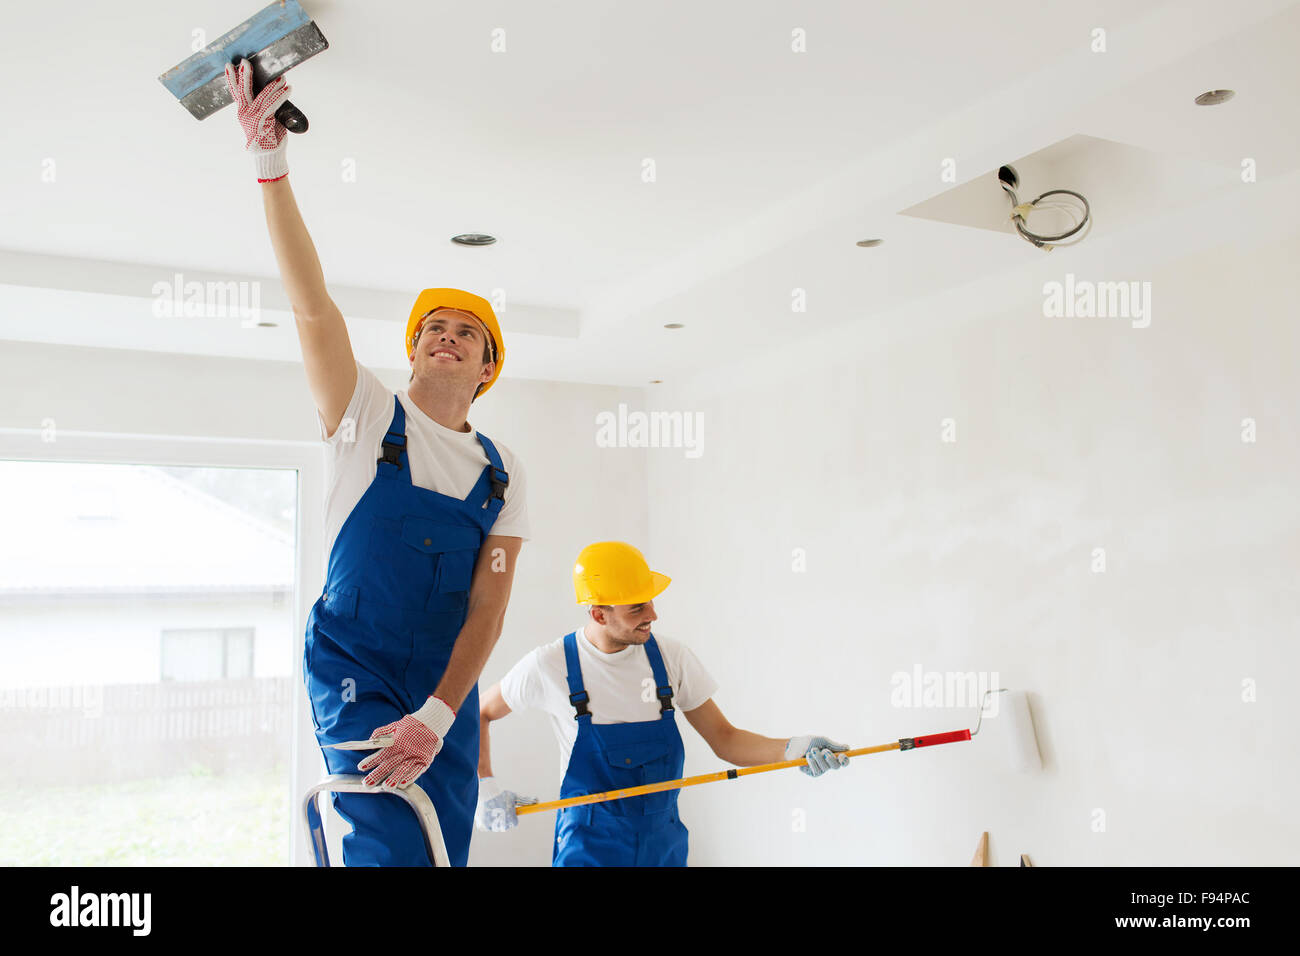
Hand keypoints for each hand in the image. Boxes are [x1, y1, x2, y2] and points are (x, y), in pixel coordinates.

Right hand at [223, 59, 290, 181]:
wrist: (268, 156)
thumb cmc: (268, 138)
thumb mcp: (264, 119)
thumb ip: (264, 107)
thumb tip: (273, 92)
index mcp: (243, 112)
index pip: (236, 92)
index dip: (232, 78)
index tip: (230, 65)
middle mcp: (244, 113)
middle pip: (243, 91)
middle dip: (245, 75)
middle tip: (246, 62)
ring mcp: (252, 118)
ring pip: (261, 96)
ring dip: (273, 85)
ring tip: (281, 76)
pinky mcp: (262, 121)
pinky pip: (272, 105)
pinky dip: (280, 95)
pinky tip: (288, 88)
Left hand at [356, 696, 455, 789]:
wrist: (432, 721)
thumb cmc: (411, 725)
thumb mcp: (395, 726)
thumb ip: (382, 732)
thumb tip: (370, 739)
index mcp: (395, 743)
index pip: (380, 754)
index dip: (370, 761)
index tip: (361, 767)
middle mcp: (404, 750)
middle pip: (389, 764)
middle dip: (377, 774)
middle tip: (367, 783)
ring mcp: (415, 756)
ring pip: (402, 769)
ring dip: (394, 778)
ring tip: (386, 787)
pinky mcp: (425, 760)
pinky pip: (417, 770)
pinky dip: (410, 777)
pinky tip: (403, 784)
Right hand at [475, 777, 538, 831]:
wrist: (485, 793)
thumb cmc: (501, 795)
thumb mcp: (514, 797)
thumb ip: (525, 801)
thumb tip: (537, 800)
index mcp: (510, 819)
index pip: (514, 823)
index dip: (512, 817)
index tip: (509, 811)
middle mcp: (501, 825)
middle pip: (505, 826)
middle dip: (504, 820)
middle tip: (500, 810)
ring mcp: (491, 827)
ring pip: (496, 827)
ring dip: (496, 821)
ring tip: (494, 811)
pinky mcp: (483, 826)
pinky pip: (487, 827)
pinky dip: (487, 822)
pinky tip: (488, 813)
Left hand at [785, 735, 849, 776]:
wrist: (793, 746)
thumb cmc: (809, 742)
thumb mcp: (822, 741)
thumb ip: (834, 745)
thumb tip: (847, 748)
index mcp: (833, 755)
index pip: (844, 761)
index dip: (845, 760)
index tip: (842, 756)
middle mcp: (828, 764)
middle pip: (836, 766)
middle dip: (831, 759)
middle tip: (824, 751)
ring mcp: (821, 769)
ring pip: (825, 768)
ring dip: (819, 758)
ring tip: (812, 750)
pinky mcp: (813, 773)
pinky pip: (816, 770)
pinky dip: (812, 762)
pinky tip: (807, 756)